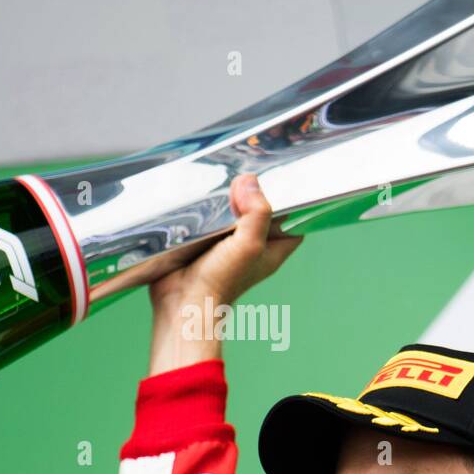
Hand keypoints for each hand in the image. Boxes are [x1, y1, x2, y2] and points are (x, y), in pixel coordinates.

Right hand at [146, 174, 303, 374]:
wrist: (181, 303)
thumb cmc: (220, 283)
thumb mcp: (249, 246)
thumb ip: (257, 213)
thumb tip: (249, 182)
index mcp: (272, 248)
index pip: (292, 220)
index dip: (291, 200)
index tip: (282, 177)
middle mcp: (252, 245)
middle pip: (261, 210)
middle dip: (255, 193)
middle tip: (247, 170)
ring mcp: (227, 243)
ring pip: (234, 211)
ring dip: (228, 197)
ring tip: (224, 177)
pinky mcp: (203, 241)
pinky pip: (209, 216)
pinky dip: (206, 206)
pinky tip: (202, 194)